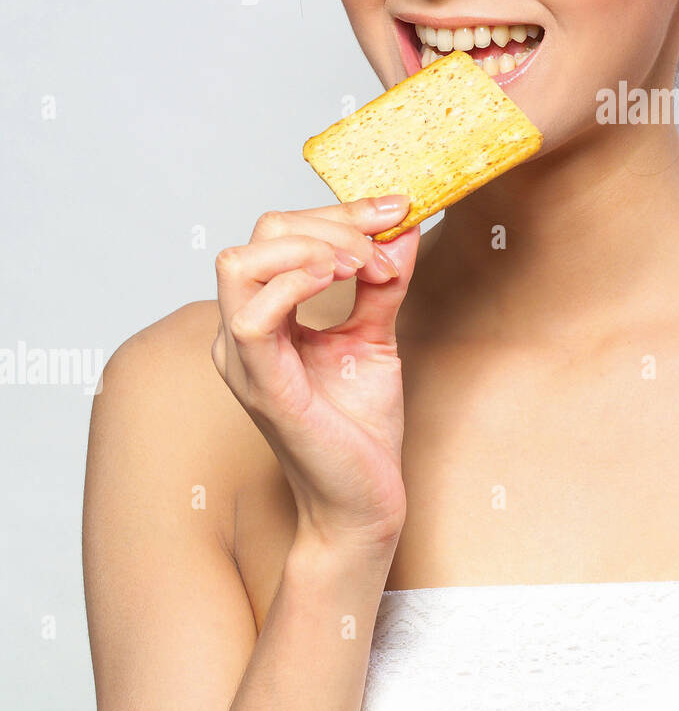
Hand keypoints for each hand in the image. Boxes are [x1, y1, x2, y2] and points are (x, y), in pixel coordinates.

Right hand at [210, 196, 418, 554]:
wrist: (365, 500)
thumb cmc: (360, 428)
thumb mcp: (378, 335)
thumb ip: (384, 280)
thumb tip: (404, 225)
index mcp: (264, 316)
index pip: (282, 233)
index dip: (341, 210)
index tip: (398, 210)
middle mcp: (241, 332)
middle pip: (263, 233)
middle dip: (333, 222)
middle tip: (384, 250)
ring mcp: (245, 359)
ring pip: (242, 262)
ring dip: (314, 247)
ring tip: (363, 267)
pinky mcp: (263, 386)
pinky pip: (253, 316)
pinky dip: (297, 282)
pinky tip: (340, 281)